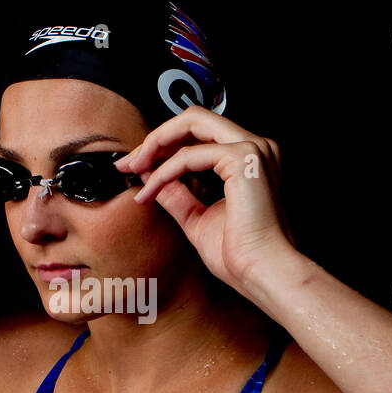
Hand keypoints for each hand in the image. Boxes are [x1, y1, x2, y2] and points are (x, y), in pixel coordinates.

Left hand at [115, 105, 296, 294]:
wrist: (262, 273)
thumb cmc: (240, 255)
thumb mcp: (198, 218)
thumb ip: (177, 194)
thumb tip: (150, 177)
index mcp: (249, 159)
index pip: (200, 134)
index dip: (165, 145)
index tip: (136, 165)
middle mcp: (255, 147)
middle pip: (194, 119)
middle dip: (157, 138)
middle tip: (129, 161)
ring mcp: (252, 149)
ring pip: (191, 122)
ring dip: (156, 144)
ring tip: (133, 167)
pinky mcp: (242, 158)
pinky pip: (188, 155)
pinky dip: (164, 171)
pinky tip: (151, 188)